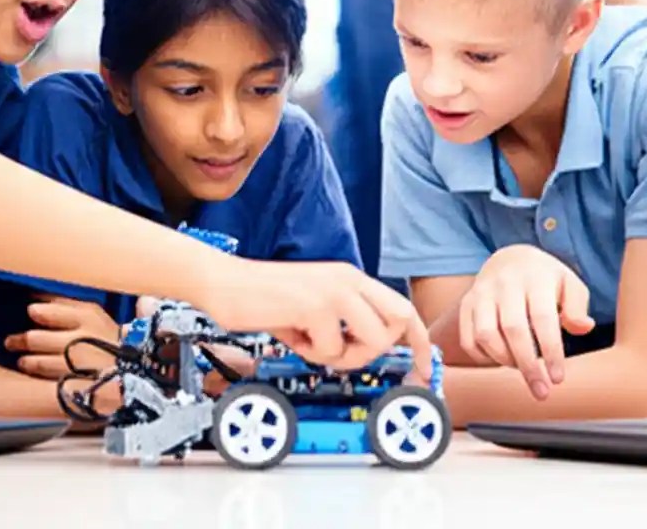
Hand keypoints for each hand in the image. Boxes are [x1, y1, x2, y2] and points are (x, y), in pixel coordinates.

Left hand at [4, 294, 120, 378]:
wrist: (132, 372)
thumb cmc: (107, 340)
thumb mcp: (93, 315)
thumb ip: (64, 305)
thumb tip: (33, 296)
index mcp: (86, 317)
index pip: (47, 311)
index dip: (35, 312)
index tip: (30, 313)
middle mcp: (81, 340)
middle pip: (36, 338)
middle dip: (20, 340)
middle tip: (11, 341)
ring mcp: (77, 366)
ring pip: (37, 363)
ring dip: (26, 362)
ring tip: (23, 361)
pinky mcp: (74, 387)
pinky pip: (45, 383)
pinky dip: (36, 379)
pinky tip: (35, 376)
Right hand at [202, 260, 432, 382]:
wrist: (223, 282)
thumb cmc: (263, 298)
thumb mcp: (312, 305)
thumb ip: (343, 323)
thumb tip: (365, 352)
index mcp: (350, 278)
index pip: (401, 308)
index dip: (418, 341)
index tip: (423, 368)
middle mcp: (348, 279)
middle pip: (398, 322)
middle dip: (377, 350)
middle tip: (343, 354)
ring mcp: (334, 290)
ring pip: (372, 341)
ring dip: (342, 356)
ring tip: (310, 343)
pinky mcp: (315, 305)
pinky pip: (333, 349)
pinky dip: (312, 353)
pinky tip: (290, 334)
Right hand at [459, 245, 594, 399]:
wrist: (509, 259)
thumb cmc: (544, 279)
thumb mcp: (569, 284)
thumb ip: (578, 306)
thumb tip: (583, 328)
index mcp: (534, 278)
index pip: (543, 318)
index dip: (550, 351)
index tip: (557, 378)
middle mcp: (504, 284)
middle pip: (513, 329)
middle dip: (527, 365)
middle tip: (541, 391)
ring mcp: (481, 293)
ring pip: (485, 334)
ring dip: (504, 360)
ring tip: (522, 369)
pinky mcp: (466, 304)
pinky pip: (468, 338)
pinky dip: (482, 358)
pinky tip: (501, 362)